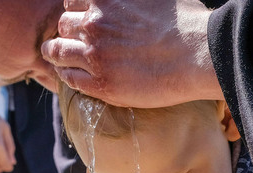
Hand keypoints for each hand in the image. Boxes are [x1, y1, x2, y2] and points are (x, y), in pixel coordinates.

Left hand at [41, 0, 223, 106]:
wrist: (197, 55)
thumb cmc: (186, 22)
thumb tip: (135, 1)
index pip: (72, 1)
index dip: (76, 10)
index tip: (81, 18)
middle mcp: (94, 24)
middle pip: (64, 25)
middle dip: (67, 31)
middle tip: (71, 40)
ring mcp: (95, 55)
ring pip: (58, 51)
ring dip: (55, 52)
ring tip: (56, 56)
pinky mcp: (101, 84)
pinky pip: (69, 78)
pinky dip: (65, 74)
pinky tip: (68, 75)